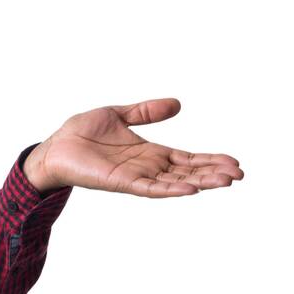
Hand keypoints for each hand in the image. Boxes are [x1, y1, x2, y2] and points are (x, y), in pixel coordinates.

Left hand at [23, 98, 242, 196]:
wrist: (54, 146)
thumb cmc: (81, 133)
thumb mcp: (119, 114)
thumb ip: (146, 111)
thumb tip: (177, 104)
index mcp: (149, 152)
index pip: (186, 158)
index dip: (209, 160)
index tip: (234, 162)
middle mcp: (146, 166)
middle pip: (187, 172)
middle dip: (213, 173)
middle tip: (240, 174)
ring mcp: (135, 176)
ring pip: (174, 182)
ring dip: (200, 182)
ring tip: (225, 182)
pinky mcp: (121, 183)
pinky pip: (150, 188)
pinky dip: (170, 189)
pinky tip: (190, 190)